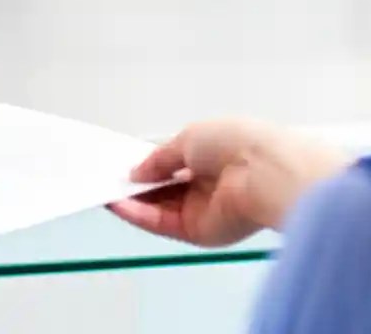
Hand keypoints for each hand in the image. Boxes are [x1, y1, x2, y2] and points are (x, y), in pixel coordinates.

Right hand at [108, 120, 349, 246]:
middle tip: (106, 179)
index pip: (171, 164)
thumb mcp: (188, 138)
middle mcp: (207, 185)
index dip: (146, 164)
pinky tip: (119, 204)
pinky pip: (162, 224)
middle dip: (135, 184)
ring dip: (131, 201)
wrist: (265, 172)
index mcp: (211, 156)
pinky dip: (138, 215)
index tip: (122, 164)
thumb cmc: (239, 144)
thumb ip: (159, 158)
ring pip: (158, 209)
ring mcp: (203, 210)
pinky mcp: (200, 232)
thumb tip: (137, 171)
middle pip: (162, 190)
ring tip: (105, 190)